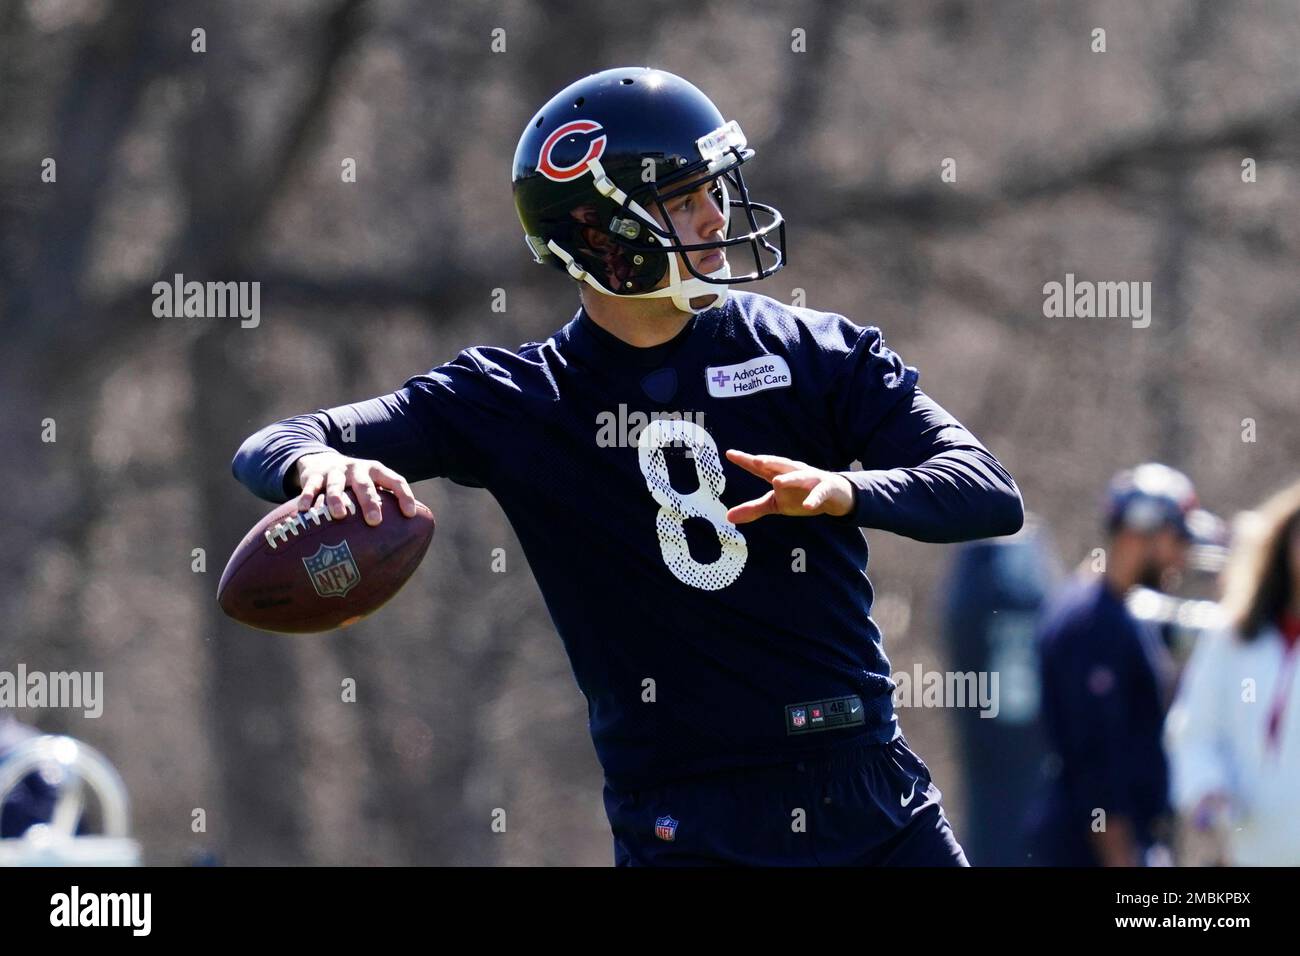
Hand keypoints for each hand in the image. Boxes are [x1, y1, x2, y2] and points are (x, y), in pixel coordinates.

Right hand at [293, 452, 416, 525]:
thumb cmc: (354, 484)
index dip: (404, 495)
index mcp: (376, 471)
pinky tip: (305, 510)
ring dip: (337, 499)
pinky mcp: (314, 476)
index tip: (410, 514)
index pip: (395, 480)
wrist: (321, 460)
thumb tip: (402, 544)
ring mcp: (335, 471)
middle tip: (374, 521)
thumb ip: (383, 505)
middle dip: (369, 502)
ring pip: (336, 484)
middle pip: (365, 484)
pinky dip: (307, 497)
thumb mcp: (370, 485)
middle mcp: (357, 469)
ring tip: (339, 515)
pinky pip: (310, 486)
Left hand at [724, 450, 855, 523]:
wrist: (833, 495)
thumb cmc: (800, 495)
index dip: (745, 460)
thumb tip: (728, 517)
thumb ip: (753, 508)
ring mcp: (810, 478)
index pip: (759, 467)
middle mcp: (793, 472)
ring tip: (777, 482)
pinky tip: (807, 506)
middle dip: (769, 462)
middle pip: (779, 465)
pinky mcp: (825, 488)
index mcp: (778, 474)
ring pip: (799, 476)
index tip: (729, 453)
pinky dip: (813, 499)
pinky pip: (819, 493)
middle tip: (756, 460)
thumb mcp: (775, 504)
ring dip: (789, 478)